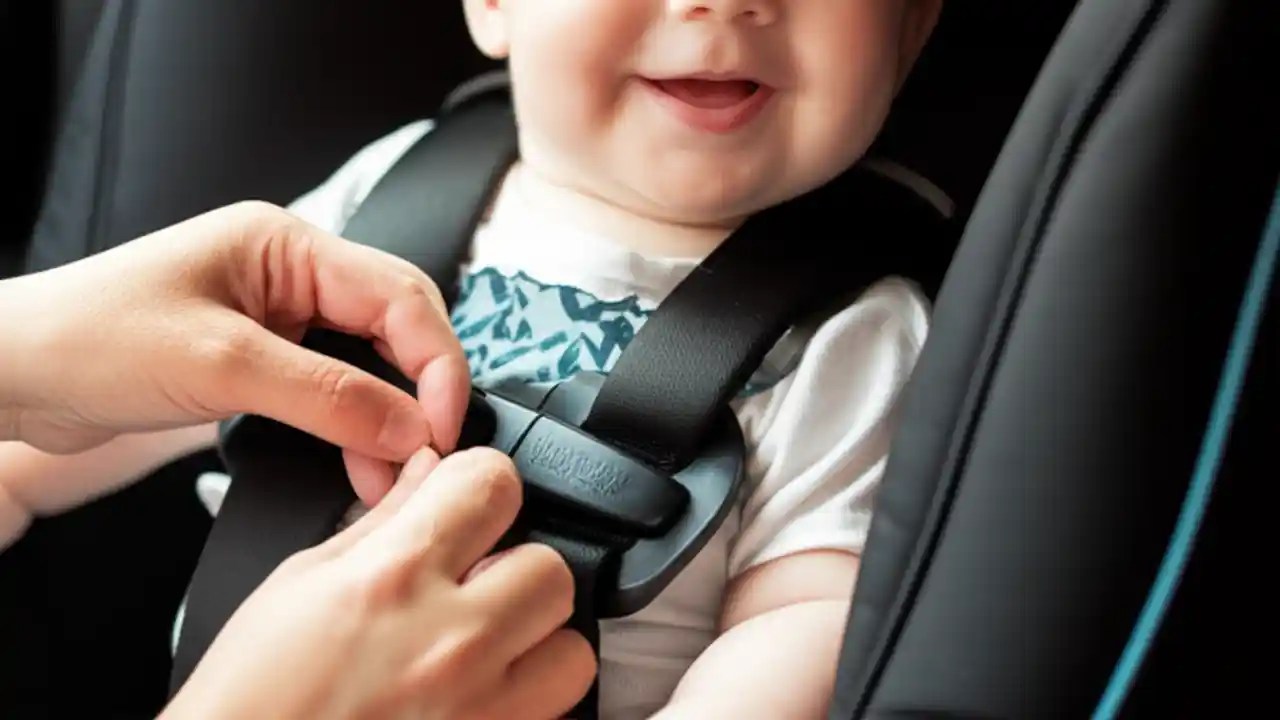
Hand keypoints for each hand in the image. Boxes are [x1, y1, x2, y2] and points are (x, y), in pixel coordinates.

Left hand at [0, 201, 469, 503]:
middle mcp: (292, 275)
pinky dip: (354, 429)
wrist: (14, 376)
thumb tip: (411, 428)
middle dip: (420, 391)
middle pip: (397, 327)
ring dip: (389, 418)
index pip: (400, 294)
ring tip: (388, 473)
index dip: (436, 361)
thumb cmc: (88, 339)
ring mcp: (280, 318)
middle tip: (426, 453)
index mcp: (288, 244)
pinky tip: (358, 463)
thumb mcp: (221, 365)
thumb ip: (328, 396)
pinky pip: (336, 390)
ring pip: (372, 363)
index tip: (442, 425)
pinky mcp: (265, 361)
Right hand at [163, 447, 596, 719]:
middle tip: (479, 586)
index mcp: (394, 580)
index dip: (482, 484)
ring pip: (573, 651)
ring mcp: (478, 710)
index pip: (494, 484)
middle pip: (552, 569)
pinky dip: (528, 701)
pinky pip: (553, 714)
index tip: (470, 500)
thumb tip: (428, 472)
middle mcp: (450, 643)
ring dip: (537, 643)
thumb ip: (381, 522)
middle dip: (518, 568)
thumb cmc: (250, 697)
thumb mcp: (300, 583)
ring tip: (488, 650)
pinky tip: (479, 695)